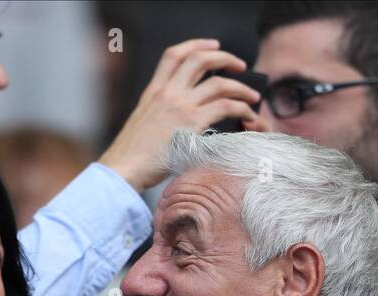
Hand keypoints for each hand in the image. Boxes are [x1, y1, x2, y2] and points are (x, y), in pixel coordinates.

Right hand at [98, 38, 264, 191]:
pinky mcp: (193, 123)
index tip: (213, 46)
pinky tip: (249, 117)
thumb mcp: (143, 124)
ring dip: (242, 88)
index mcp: (153, 91)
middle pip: (200, 60)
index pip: (174, 55)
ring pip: (220, 83)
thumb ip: (161, 114)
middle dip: (225, 58)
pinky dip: (242, 109)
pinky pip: (226, 107)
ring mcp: (180, 106)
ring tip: (254, 97)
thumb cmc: (133, 155)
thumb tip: (184, 119)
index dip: (196, 45)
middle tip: (241, 65)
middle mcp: (168, 93)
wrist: (124, 168)